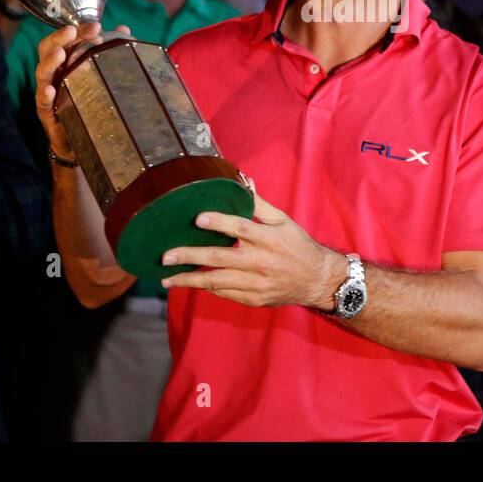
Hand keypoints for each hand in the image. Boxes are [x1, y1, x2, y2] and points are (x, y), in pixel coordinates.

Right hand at [34, 22, 130, 160]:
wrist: (78, 139)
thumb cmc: (88, 102)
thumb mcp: (101, 75)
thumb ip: (110, 52)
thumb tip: (124, 29)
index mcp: (65, 61)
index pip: (66, 40)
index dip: (78, 31)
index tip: (96, 25)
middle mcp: (53, 73)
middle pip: (48, 50)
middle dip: (60, 38)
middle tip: (73, 31)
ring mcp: (47, 92)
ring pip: (42, 72)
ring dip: (50, 61)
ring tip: (60, 53)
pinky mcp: (47, 112)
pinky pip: (42, 101)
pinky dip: (45, 93)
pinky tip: (50, 89)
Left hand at [160, 190, 346, 309]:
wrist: (317, 280)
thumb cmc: (298, 246)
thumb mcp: (283, 221)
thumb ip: (259, 204)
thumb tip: (242, 182)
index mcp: (270, 239)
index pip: (241, 228)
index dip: (219, 222)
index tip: (198, 218)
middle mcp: (262, 262)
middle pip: (221, 258)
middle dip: (191, 256)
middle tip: (166, 256)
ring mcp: (257, 284)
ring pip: (217, 282)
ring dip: (189, 279)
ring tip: (166, 278)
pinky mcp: (254, 299)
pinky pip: (225, 293)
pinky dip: (206, 288)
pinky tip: (190, 283)